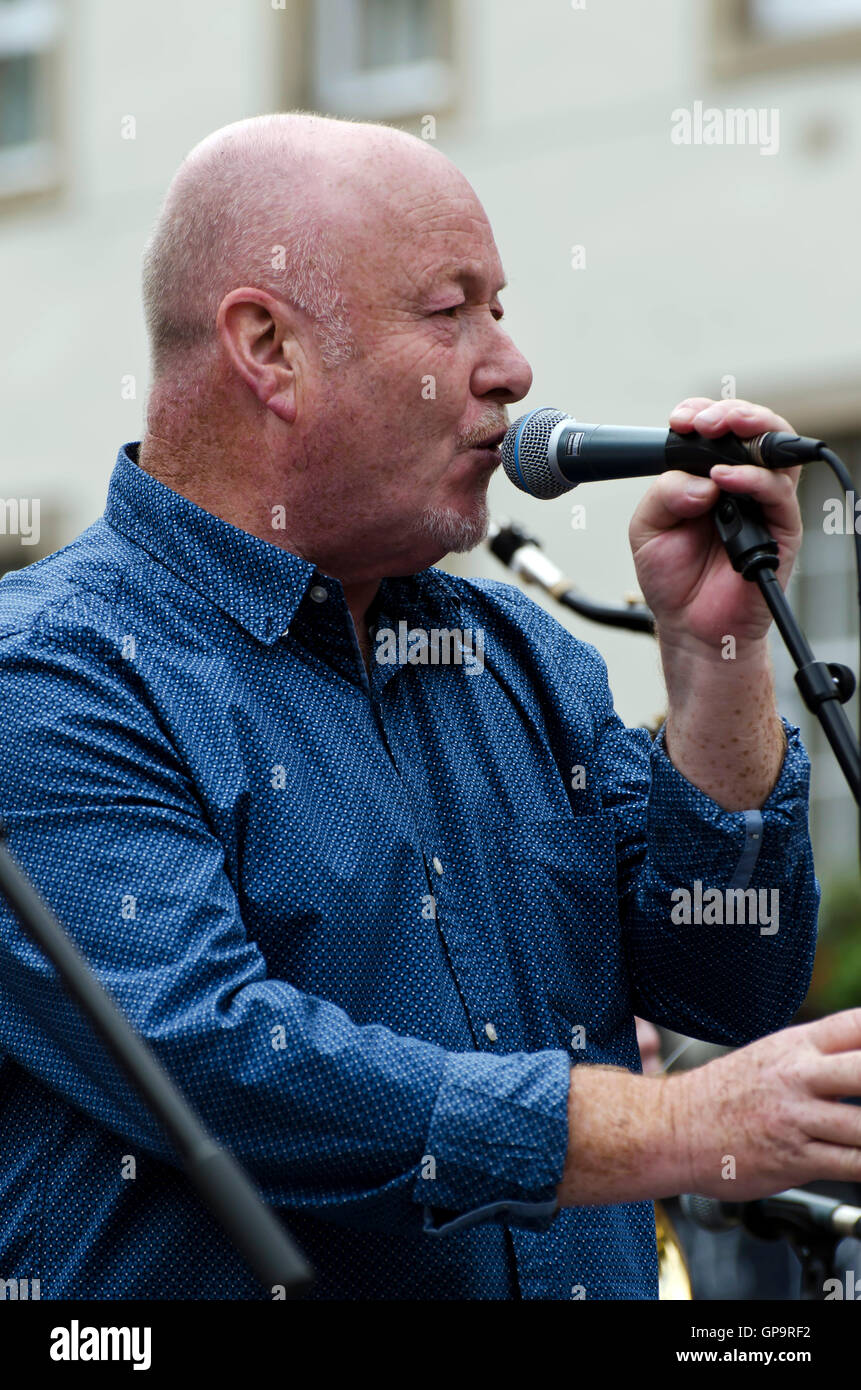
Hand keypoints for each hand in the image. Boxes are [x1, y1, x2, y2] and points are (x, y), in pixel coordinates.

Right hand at [557, 1008, 860, 1206]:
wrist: (672, 1129)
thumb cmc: (722, 1095)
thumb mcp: (769, 1056)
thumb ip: (818, 1054)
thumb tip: (858, 1054)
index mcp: (794, 1045)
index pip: (857, 1025)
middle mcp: (797, 1076)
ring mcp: (796, 1118)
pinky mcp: (794, 1159)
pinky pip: (851, 1164)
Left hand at [628, 397, 801, 654]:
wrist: (689, 626)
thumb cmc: (673, 578)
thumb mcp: (647, 528)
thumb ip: (665, 493)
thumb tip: (699, 478)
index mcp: (711, 477)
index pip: (720, 431)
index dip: (703, 414)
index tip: (680, 419)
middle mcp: (743, 485)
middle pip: (756, 430)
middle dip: (732, 413)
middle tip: (704, 420)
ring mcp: (764, 505)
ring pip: (778, 451)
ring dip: (750, 431)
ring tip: (717, 432)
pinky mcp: (780, 530)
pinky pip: (777, 495)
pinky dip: (752, 480)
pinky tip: (724, 479)